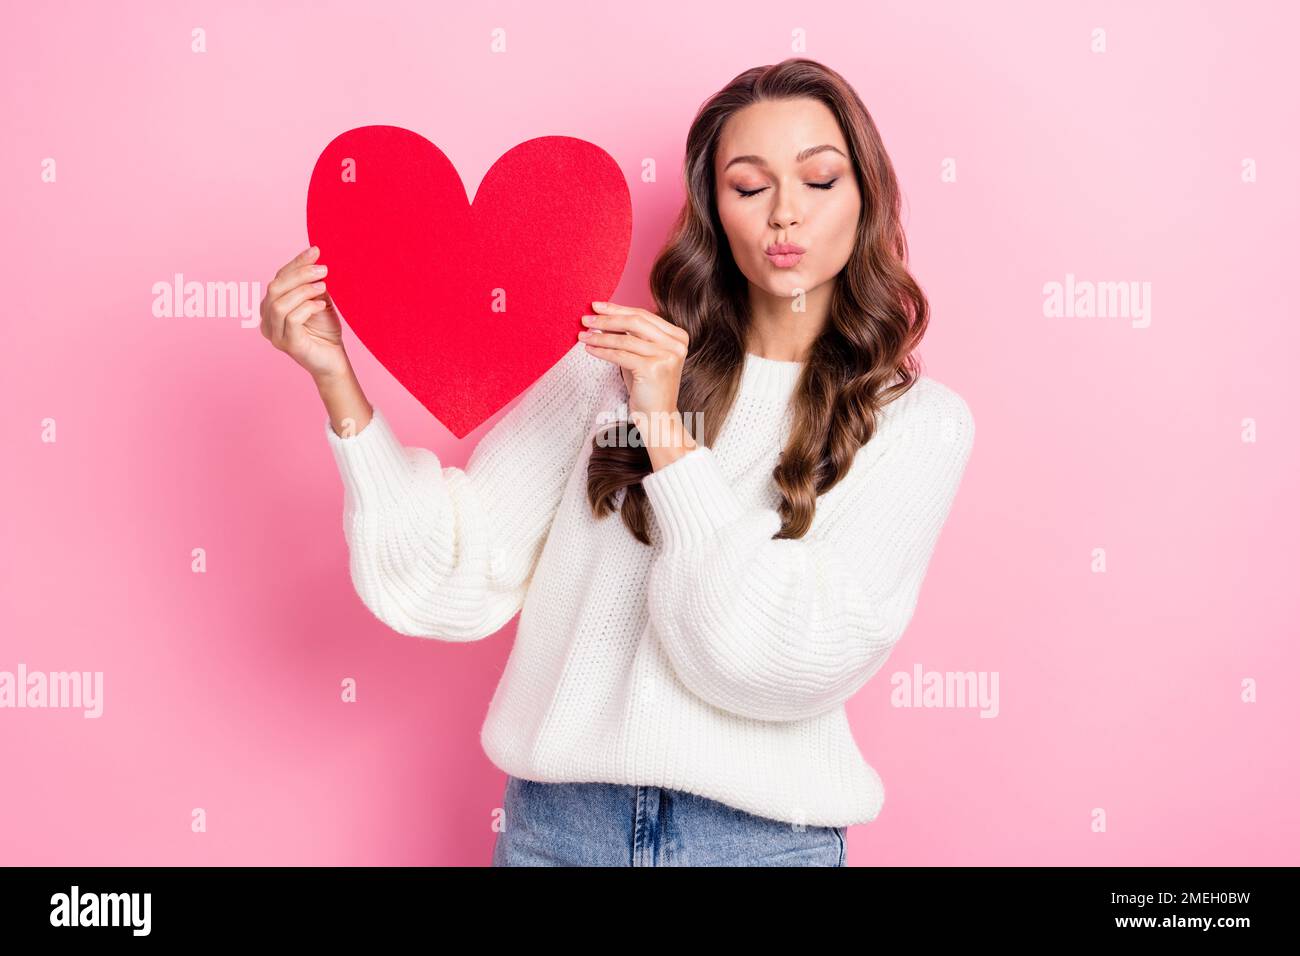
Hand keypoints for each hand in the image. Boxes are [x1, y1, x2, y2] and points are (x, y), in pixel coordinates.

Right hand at [260, 245, 350, 381]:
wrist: (334, 360)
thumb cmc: (325, 330)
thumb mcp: (318, 299)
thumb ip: (311, 281)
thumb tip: (314, 253)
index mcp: (270, 308)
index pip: (279, 278)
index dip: (296, 263)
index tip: (315, 251)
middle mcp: (267, 321)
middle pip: (275, 288)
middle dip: (300, 274)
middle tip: (323, 269)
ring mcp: (275, 334)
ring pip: (279, 303)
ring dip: (303, 290)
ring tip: (323, 286)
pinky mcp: (287, 344)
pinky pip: (291, 319)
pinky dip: (306, 307)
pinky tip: (321, 305)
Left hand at [579, 301, 695, 468]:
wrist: (657, 417)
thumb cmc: (647, 387)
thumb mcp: (642, 356)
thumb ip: (630, 336)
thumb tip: (603, 318)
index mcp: (677, 336)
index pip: (643, 315)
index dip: (618, 309)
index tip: (597, 306)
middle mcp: (675, 344)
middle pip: (635, 322)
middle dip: (607, 319)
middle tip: (586, 318)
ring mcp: (667, 356)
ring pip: (625, 339)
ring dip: (600, 336)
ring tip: (583, 336)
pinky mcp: (653, 369)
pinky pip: (621, 355)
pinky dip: (603, 351)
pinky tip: (590, 349)